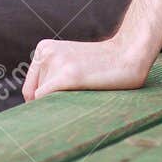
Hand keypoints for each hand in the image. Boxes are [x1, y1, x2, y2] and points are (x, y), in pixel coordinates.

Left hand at [21, 36, 154, 101]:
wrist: (130, 53)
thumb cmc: (103, 65)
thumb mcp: (70, 62)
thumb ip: (52, 77)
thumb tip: (34, 107)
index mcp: (44, 49)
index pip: (31, 89)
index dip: (45, 104)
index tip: (60, 112)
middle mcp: (46, 54)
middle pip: (36, 95)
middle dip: (53, 104)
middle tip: (78, 102)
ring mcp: (55, 63)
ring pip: (44, 101)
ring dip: (61, 106)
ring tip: (86, 95)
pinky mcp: (67, 76)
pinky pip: (45, 101)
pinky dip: (53, 112)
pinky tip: (75, 108)